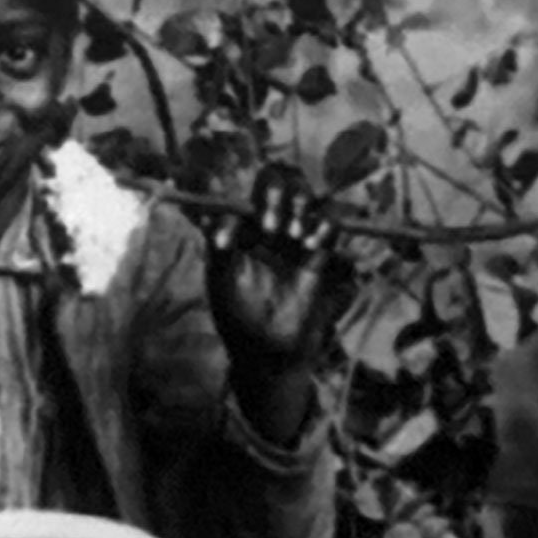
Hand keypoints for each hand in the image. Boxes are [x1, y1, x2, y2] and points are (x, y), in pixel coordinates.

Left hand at [206, 164, 337, 369]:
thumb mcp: (220, 283)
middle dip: (279, 194)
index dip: (252, 201)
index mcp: (242, 231)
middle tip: (272, 225)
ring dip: (301, 207)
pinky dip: (324, 228)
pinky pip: (329, 226)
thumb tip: (208, 216)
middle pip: (282, 186)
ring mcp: (294, 240)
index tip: (254, 227)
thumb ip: (216, 248)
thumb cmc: (237, 318)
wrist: (268, 351)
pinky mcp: (319, 256)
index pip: (250, 195)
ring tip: (293, 236)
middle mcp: (269, 229)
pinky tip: (310, 248)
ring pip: (306, 200)